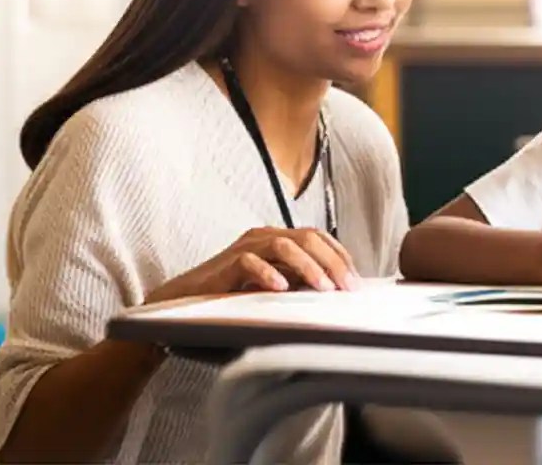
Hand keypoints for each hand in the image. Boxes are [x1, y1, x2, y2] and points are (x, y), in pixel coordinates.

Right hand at [146, 227, 357, 303]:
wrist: (185, 304)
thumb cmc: (232, 298)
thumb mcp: (274, 289)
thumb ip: (299, 283)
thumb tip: (336, 290)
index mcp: (277, 239)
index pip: (318, 238)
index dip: (340, 256)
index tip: (356, 280)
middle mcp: (263, 238)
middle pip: (307, 238)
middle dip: (332, 261)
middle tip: (347, 287)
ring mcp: (244, 248)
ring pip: (283, 245)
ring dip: (308, 266)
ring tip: (323, 288)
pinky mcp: (225, 264)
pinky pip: (249, 263)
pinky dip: (267, 274)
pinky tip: (281, 288)